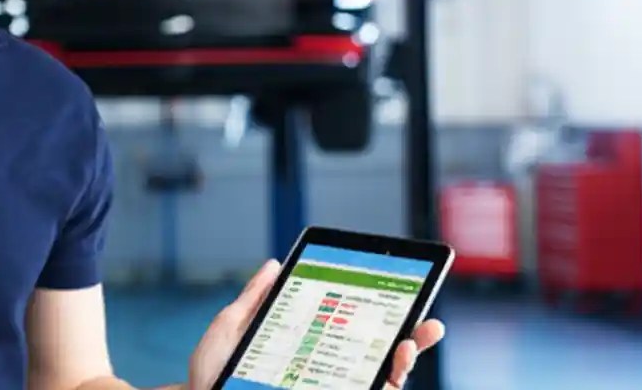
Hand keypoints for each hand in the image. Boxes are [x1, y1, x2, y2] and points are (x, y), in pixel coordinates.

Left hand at [183, 260, 445, 389]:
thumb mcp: (232, 326)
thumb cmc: (211, 371)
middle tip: (430, 324)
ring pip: (381, 384)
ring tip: (407, 347)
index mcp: (310, 349)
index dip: (384, 316)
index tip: (407, 294)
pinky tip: (387, 376)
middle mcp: (326, 375)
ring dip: (402, 365)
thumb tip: (274, 264)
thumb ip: (256, 296)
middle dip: (413, 341)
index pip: (355, 332)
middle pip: (381, 359)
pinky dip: (381, 386)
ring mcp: (330, 389)